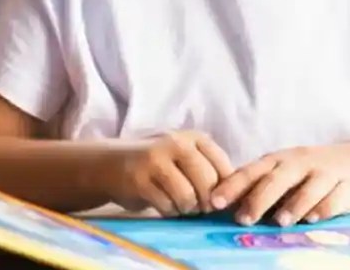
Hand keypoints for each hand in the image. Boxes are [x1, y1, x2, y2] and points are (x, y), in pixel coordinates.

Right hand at [102, 131, 233, 216]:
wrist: (111, 164)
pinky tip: (164, 205)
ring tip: (181, 206)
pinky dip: (170, 212)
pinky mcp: (139, 179)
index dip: (226, 191)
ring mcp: (156, 160)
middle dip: (207, 203)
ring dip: (187, 209)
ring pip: (188, 197)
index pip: (224, 167)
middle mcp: (176, 143)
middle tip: (200, 209)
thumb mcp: (185, 158)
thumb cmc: (157, 165)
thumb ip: (209, 170)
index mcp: (194, 138)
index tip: (220, 203)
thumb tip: (238, 198)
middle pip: (208, 183)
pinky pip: (166, 206)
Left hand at [210, 146, 349, 226]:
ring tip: (280, 221)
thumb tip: (218, 205)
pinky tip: (314, 219)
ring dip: (294, 204)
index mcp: (276, 160)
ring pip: (309, 187)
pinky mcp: (348, 186)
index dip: (233, 186)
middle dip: (259, 199)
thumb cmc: (303, 172)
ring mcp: (325, 173)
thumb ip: (252, 187)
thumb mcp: (277, 173)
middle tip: (244, 219)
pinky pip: (337, 197)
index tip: (215, 203)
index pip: (251, 172)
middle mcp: (299, 163)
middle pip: (278, 179)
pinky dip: (326, 208)